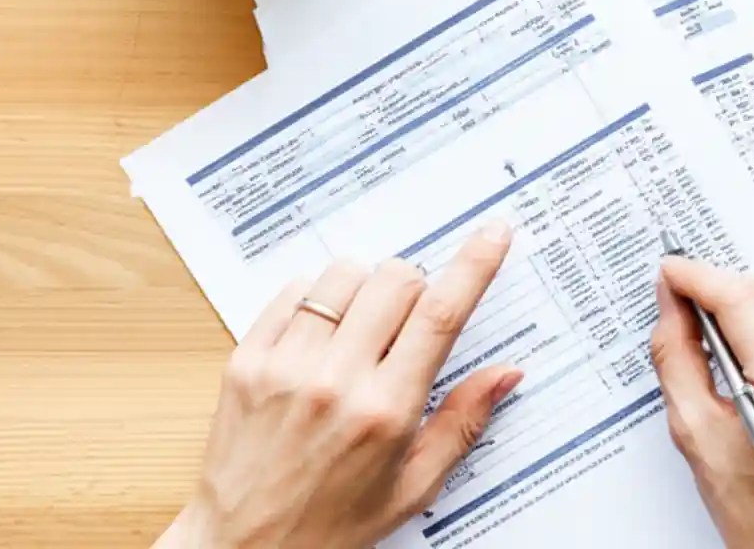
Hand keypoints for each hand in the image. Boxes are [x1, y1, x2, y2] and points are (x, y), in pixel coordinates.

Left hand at [155, 219, 521, 548]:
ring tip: (364, 326)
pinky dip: (317, 297)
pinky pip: (292, 292)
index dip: (475, 266)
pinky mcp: (245, 361)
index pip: (441, 316)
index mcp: (386, 412)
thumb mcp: (413, 486)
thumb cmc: (333, 524)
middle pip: (396, 281)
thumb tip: (507, 372)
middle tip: (411, 318)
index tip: (494, 233)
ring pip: (343, 275)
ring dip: (367, 286)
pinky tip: (324, 330)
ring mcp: (285, 367)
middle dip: (417, 285)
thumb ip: (463, 422)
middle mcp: (336, 382)